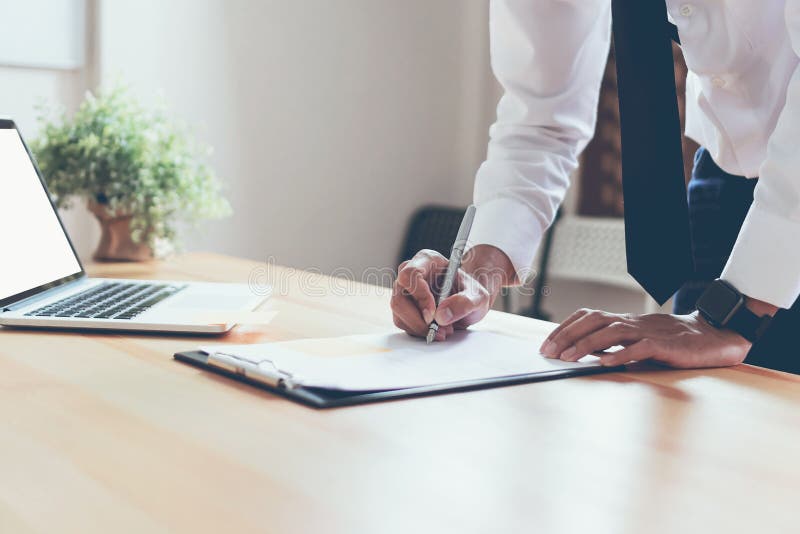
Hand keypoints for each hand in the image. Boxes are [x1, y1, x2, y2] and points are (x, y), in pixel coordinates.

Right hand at [391, 249, 491, 340]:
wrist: (468, 302)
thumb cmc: (471, 292)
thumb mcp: (478, 296)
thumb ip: (464, 303)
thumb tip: (441, 316)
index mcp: (427, 260)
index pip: (410, 274)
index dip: (419, 296)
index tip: (433, 314)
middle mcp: (411, 274)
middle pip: (399, 298)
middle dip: (418, 319)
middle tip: (439, 329)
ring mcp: (404, 291)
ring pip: (399, 313)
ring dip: (420, 328)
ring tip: (444, 331)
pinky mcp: (403, 308)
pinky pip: (402, 323)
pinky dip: (419, 331)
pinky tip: (436, 330)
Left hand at [539, 309, 750, 367]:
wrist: (713, 337)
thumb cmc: (673, 342)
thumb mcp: (639, 340)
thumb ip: (616, 344)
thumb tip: (587, 353)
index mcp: (624, 320)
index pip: (588, 316)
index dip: (565, 327)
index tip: (547, 343)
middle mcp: (632, 322)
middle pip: (594, 320)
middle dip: (568, 335)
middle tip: (549, 351)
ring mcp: (648, 332)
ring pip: (612, 332)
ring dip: (586, 344)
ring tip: (568, 358)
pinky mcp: (665, 346)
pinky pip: (640, 349)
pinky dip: (621, 355)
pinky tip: (605, 363)